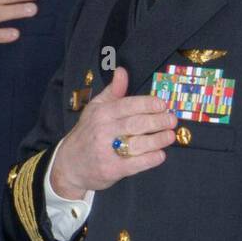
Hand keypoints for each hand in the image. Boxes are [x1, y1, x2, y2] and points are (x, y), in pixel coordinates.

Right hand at [49, 66, 176, 199]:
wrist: (69, 165)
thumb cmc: (87, 133)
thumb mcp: (95, 109)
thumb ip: (112, 91)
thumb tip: (122, 71)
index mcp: (101, 113)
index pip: (128, 105)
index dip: (148, 104)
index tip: (163, 105)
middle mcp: (103, 131)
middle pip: (136, 124)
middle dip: (158, 121)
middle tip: (172, 120)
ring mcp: (107, 151)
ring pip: (138, 144)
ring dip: (158, 139)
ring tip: (170, 135)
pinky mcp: (112, 169)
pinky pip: (136, 164)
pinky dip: (151, 159)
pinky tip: (160, 154)